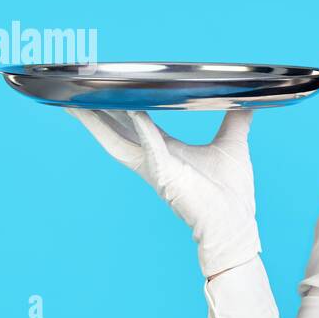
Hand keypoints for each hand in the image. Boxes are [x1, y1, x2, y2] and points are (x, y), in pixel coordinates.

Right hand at [68, 107, 261, 278]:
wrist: (236, 226)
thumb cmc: (231, 194)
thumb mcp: (232, 145)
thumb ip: (235, 120)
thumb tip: (246, 98)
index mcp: (166, 151)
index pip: (133, 126)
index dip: (116, 109)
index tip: (101, 91)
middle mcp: (154, 160)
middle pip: (115, 132)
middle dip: (92, 114)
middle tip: (72, 92)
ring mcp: (157, 169)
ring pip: (119, 141)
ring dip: (99, 122)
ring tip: (77, 103)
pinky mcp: (167, 177)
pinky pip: (151, 149)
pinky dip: (143, 129)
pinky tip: (134, 111)